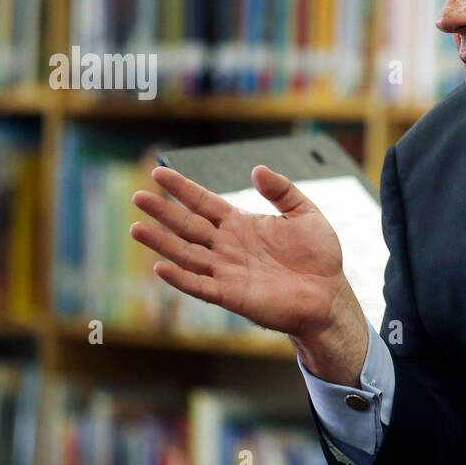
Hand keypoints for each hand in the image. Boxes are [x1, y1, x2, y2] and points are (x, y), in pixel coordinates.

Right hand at [130, 164, 367, 382]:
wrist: (329, 296)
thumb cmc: (319, 258)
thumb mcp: (305, 214)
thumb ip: (283, 190)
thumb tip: (258, 168)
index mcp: (241, 224)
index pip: (203, 202)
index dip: (182, 188)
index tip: (158, 172)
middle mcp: (228, 246)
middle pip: (187, 225)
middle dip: (163, 211)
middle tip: (137, 197)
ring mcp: (227, 270)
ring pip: (186, 254)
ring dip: (161, 243)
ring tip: (136, 228)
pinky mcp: (231, 295)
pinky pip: (199, 285)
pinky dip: (180, 277)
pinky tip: (161, 266)